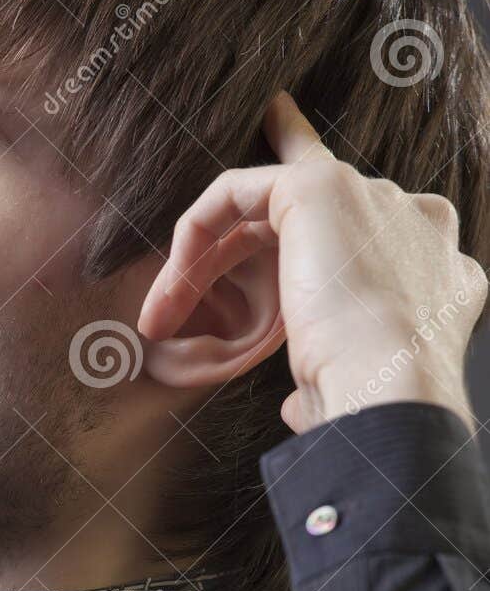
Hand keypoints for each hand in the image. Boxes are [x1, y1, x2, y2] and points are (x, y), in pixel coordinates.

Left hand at [137, 91, 486, 436]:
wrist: (394, 387)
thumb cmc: (375, 399)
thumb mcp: (353, 383)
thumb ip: (325, 375)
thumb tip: (296, 407)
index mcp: (430, 261)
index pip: (376, 221)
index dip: (332, 215)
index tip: (285, 194)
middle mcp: (406, 217)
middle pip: (307, 217)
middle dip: (231, 252)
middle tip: (175, 294)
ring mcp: (367, 194)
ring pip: (263, 211)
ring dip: (202, 263)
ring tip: (160, 315)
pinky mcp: (319, 184)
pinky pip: (235, 193)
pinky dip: (195, 234)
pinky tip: (174, 281)